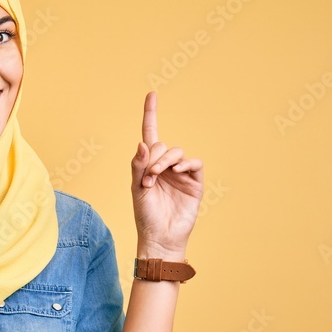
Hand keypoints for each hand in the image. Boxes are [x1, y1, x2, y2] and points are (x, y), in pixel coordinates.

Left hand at [130, 92, 203, 257]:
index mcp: (149, 165)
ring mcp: (181, 173)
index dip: (151, 114)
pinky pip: (194, 163)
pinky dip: (185, 163)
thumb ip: (138, 166)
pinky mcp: (194, 182)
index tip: (152, 94)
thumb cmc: (145, 215)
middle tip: (148, 177)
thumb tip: (142, 143)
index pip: (151, 135)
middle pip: (162, 146)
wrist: (160, 237)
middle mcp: (165, 166)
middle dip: (153, 158)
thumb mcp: (136, 189)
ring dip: (164, 161)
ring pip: (176, 152)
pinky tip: (177, 171)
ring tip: (155, 178)